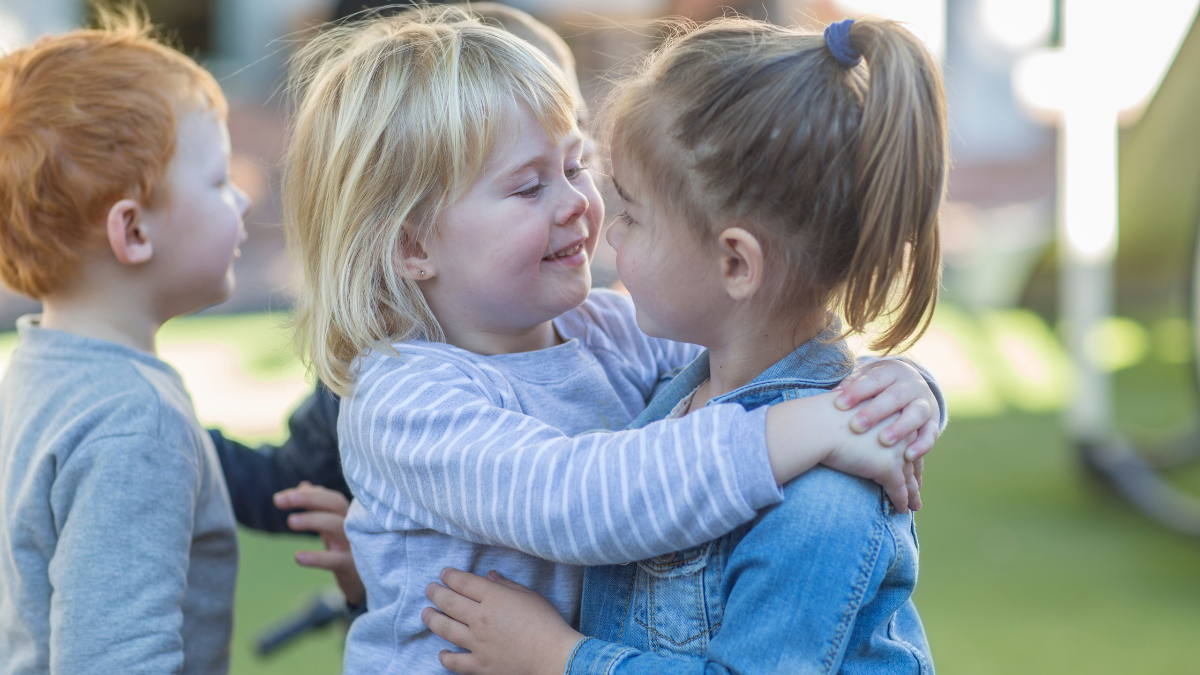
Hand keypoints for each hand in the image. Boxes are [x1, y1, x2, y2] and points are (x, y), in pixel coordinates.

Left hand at [273, 481, 365, 606]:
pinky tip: (298, 557)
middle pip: (335, 504)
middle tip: (278, 501)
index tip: (280, 497)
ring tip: (290, 521)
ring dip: (313, 520)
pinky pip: (334, 560)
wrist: (368, 583)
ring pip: (336, 525)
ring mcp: (355, 545)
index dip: (306, 494)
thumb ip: (320, 507)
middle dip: (308, 499)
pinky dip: (316, 558)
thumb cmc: (350, 550)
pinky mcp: (352, 567)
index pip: (329, 497)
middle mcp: (355, 525)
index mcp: (349, 515)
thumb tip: (304, 485)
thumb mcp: (334, 527)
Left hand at [422, 568, 582, 674]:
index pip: (464, 582)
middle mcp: (480, 618)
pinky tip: (441, 652)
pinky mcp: (480, 665)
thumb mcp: (530, 596)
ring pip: (445, 629)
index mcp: (494, 598)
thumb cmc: (547, 623)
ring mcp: (477, 643)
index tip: (443, 573)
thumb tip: (489, 576)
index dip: (450, 576)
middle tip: (429, 589)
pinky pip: (455, 661)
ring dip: (432, 619)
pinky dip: (445, 657)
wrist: (554, 657)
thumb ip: (506, 585)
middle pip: (449, 602)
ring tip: (426, 613)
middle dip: (436, 593)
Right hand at [823, 410, 921, 512]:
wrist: (818, 424)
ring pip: (908, 477)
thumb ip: (859, 417)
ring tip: (913, 506)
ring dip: (912, 494)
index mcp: (895, 413)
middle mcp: (902, 430)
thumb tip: (850, 420)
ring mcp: (897, 449)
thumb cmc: (824, 414)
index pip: (908, 438)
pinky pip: (898, 489)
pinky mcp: (888, 467)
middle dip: (914, 475)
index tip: (910, 464)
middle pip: (913, 458)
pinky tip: (902, 510)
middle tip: (916, 488)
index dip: (910, 453)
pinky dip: (901, 502)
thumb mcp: (851, 410)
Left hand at [833, 359, 940, 460]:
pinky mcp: (933, 421)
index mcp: (892, 371)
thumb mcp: (865, 379)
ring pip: (916, 413)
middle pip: (894, 397)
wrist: (910, 384)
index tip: (838, 404)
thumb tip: (832, 398)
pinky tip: (908, 456)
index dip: (857, 391)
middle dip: (875, 412)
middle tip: (856, 426)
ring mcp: (924, 402)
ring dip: (900, 428)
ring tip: (883, 441)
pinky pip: (931, 433)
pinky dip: (922, 445)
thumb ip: (852, 386)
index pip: (874, 379)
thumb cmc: (877, 386)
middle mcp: (911, 385)